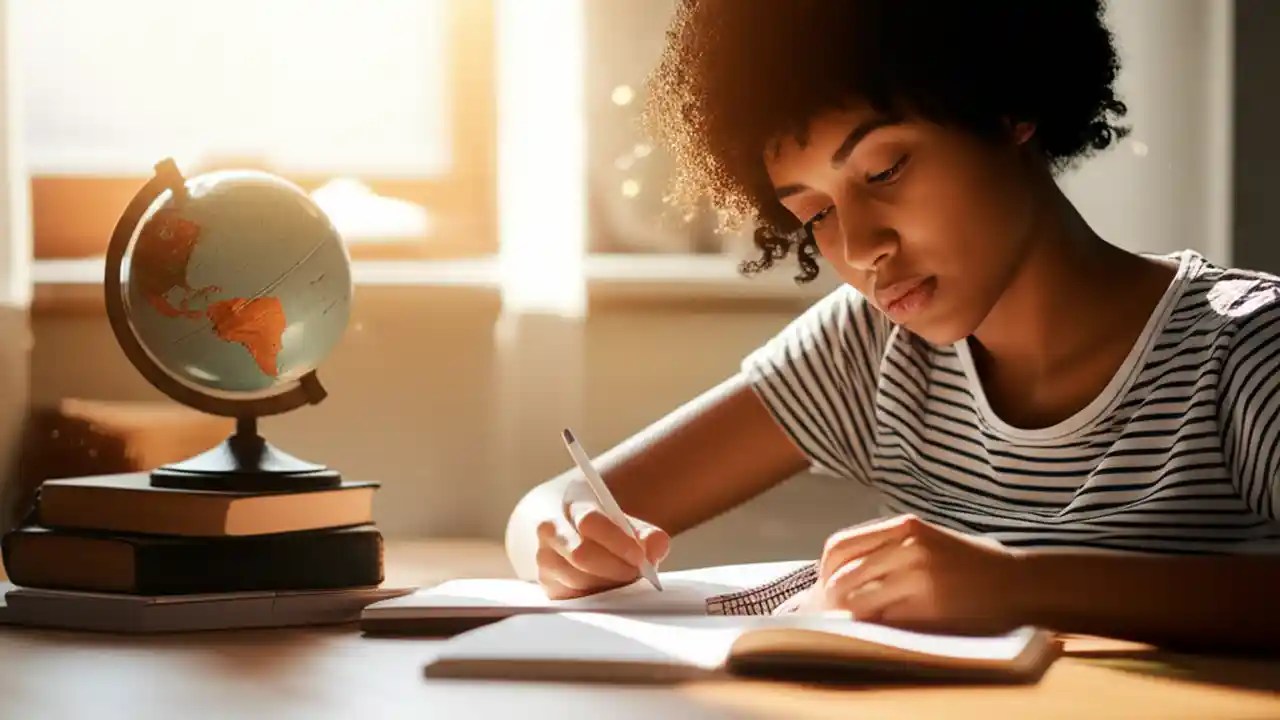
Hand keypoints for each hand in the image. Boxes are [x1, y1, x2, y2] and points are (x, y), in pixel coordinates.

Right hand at [533, 479, 669, 599]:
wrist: (573, 533)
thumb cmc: (603, 530)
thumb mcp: (626, 525)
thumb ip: (646, 534)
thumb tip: (657, 546)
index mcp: (572, 507)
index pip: (590, 522)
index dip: (617, 542)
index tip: (639, 557)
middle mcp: (551, 532)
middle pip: (581, 554)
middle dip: (614, 568)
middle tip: (636, 573)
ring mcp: (545, 560)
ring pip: (578, 579)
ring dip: (607, 584)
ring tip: (623, 577)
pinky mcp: (547, 586)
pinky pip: (574, 598)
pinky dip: (596, 596)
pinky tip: (607, 587)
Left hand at [814, 515, 1025, 633]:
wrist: (1017, 584)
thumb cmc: (970, 564)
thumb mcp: (928, 540)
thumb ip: (889, 547)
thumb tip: (841, 572)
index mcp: (905, 526)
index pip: (841, 546)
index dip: (825, 572)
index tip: (824, 588)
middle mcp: (909, 545)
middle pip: (844, 577)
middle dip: (832, 601)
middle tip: (830, 615)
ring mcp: (919, 575)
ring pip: (859, 602)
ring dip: (850, 619)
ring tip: (851, 626)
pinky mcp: (930, 606)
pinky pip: (885, 622)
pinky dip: (874, 631)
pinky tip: (878, 634)